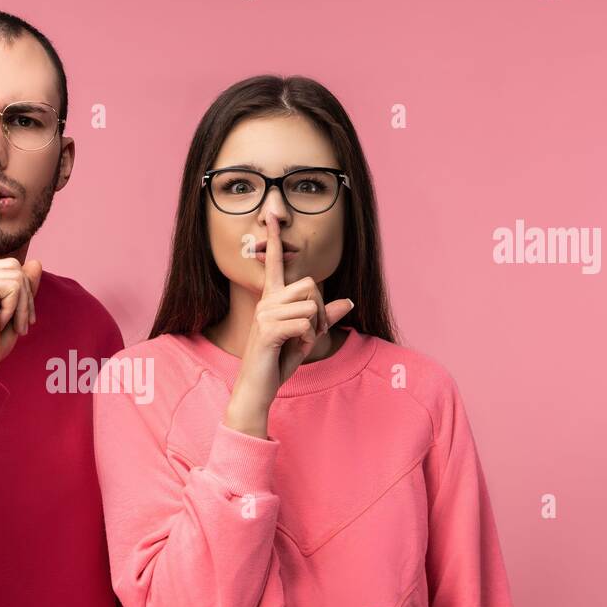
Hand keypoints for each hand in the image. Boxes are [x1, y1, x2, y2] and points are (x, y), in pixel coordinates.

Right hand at [0, 182, 42, 372]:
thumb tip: (36, 262)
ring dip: (23, 304)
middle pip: (14, 266)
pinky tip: (1, 322)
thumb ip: (24, 288)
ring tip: (9, 325)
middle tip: (17, 324)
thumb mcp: (13, 313)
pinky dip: (17, 308)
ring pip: (17, 275)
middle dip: (26, 297)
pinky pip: (15, 287)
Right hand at [224, 210, 353, 438]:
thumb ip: (325, 319)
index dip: (274, 241)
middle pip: (310, 285)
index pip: (274, 264)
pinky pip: (305, 324)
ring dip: (314, 329)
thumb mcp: (307, 338)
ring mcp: (265, 314)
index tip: (272, 218)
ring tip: (298, 343)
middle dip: (320, 310)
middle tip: (309, 332)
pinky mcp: (268, 330)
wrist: (257, 388)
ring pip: (311, 307)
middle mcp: (266, 302)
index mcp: (272, 299)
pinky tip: (293, 350)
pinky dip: (307, 340)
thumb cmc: (277, 362)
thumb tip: (349, 301)